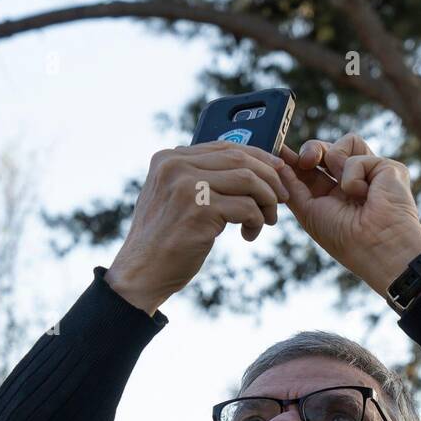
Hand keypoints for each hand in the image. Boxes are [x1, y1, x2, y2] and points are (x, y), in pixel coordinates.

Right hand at [105, 143, 289, 312]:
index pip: (223, 146)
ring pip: (249, 180)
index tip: (276, 170)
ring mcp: (187, 186)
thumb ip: (194, 178)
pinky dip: (257, 220)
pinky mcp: (200, 210)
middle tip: (281, 198)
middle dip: (269, 177)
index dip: (257, 156)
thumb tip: (241, 167)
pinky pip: (246, 207)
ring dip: (266, 200)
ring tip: (267, 219)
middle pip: (240, 159)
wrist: (140, 274)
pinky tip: (249, 234)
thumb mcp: (171, 199)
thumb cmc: (161, 242)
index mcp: (168, 158)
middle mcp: (176, 166)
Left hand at [278, 133, 420, 298]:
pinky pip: (358, 155)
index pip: (312, 169)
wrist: (374, 245)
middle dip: (312, 149)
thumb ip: (292, 186)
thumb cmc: (343, 238)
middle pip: (326, 149)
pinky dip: (354, 175)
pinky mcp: (387, 167)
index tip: (279, 151)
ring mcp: (370, 173)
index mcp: (332, 195)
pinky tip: (365, 194)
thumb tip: (278, 165)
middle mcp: (351, 181)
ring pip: (346, 142)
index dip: (296, 159)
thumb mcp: (308, 212)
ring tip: (345, 188)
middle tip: (306, 160)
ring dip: (336, 161)